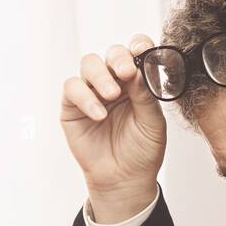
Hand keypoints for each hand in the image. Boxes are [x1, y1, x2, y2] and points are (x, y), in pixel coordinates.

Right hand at [60, 35, 166, 222]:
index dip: (139, 45)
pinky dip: (85, 98)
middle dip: (118, 59)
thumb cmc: (142, 151)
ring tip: (112, 95)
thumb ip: (146, 95)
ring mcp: (92, 92)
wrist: (125, 179)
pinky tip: (99, 114)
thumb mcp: (153, 123)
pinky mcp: (72, 106)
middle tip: (126, 73)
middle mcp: (114, 81)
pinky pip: (72, 89)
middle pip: (111, 53)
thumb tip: (140, 68)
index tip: (144, 50)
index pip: (136, 52)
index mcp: (137, 81)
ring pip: (89, 65)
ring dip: (100, 77)